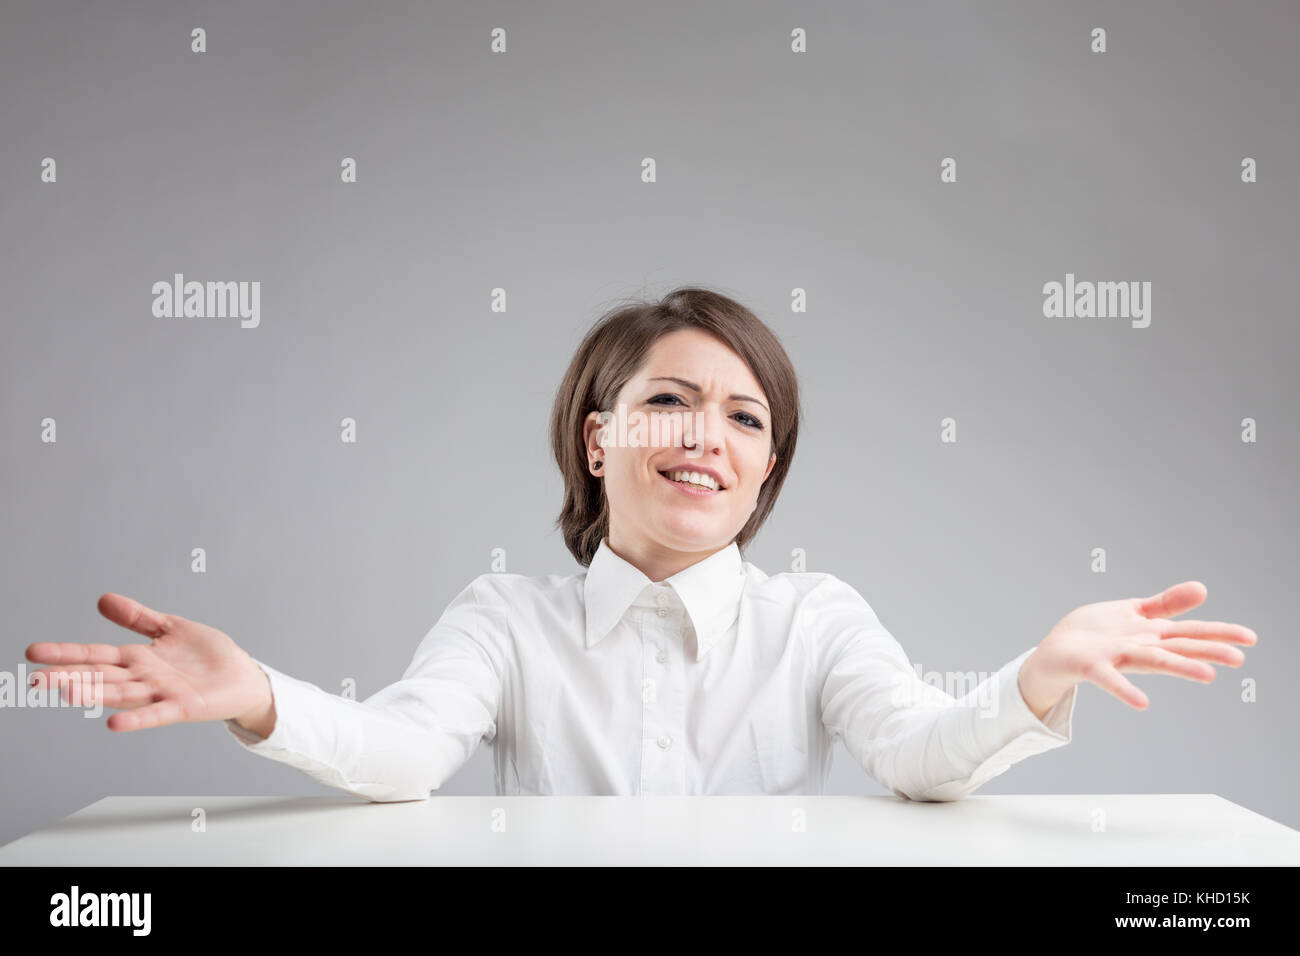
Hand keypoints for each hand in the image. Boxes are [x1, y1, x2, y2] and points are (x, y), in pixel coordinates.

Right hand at [25, 593, 274, 732]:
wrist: (243, 677)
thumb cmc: (208, 656)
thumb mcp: (171, 628)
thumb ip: (138, 618)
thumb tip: (103, 600)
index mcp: (139, 658)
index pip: (96, 655)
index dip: (67, 653)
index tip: (33, 652)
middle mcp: (144, 678)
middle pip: (101, 677)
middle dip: (69, 677)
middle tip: (36, 681)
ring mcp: (162, 693)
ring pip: (122, 694)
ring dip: (95, 694)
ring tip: (66, 692)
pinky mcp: (183, 706)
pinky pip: (156, 714)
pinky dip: (137, 719)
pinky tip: (114, 724)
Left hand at [1018, 581, 1256, 718]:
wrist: (1054, 652)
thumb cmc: (1095, 634)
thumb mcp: (1133, 612)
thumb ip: (1166, 605)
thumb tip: (1203, 588)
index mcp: (1150, 633)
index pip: (1190, 631)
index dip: (1220, 633)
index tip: (1251, 638)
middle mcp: (1139, 648)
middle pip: (1177, 647)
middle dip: (1207, 651)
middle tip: (1240, 659)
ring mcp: (1117, 658)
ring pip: (1152, 661)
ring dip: (1179, 668)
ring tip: (1208, 677)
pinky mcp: (1092, 666)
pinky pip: (1108, 678)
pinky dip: (1124, 689)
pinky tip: (1142, 703)